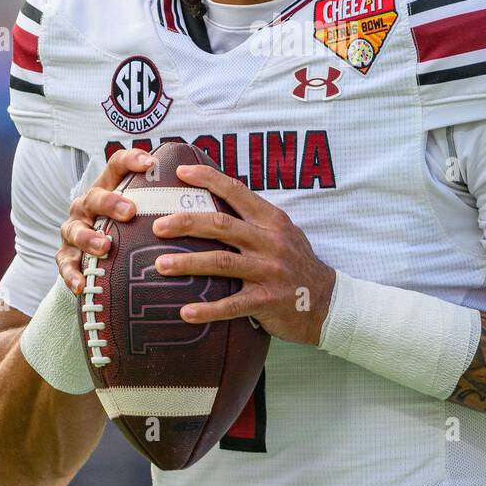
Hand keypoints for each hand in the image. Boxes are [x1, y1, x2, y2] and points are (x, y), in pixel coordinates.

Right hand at [55, 147, 154, 295]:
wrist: (96, 256)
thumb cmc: (129, 228)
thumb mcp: (144, 212)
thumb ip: (166, 203)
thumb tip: (210, 196)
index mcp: (108, 187)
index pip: (117, 165)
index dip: (131, 160)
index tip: (150, 163)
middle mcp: (87, 205)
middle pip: (95, 196)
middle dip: (111, 202)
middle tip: (130, 211)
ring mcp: (74, 229)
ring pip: (76, 230)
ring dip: (88, 237)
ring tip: (105, 246)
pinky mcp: (66, 255)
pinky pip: (66, 264)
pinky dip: (72, 274)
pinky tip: (83, 285)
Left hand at [151, 164, 335, 345]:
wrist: (328, 302)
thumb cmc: (297, 265)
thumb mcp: (283, 233)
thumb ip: (254, 220)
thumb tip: (215, 201)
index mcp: (272, 220)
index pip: (237, 191)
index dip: (208, 179)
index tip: (180, 173)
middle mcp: (270, 241)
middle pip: (221, 225)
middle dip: (186, 223)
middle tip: (157, 226)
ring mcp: (269, 271)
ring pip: (222, 262)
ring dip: (187, 263)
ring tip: (160, 265)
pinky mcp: (267, 301)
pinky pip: (232, 304)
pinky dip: (207, 309)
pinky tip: (185, 312)